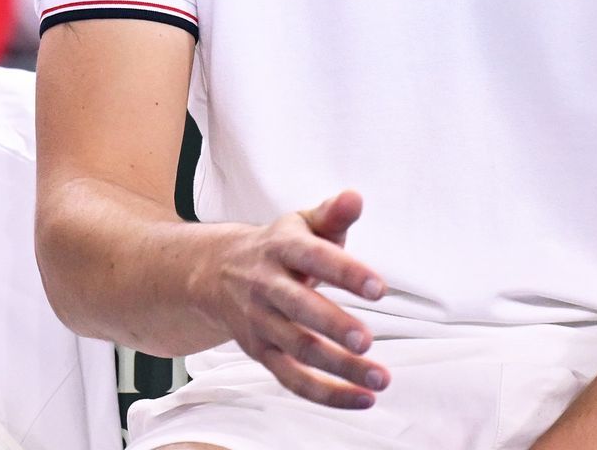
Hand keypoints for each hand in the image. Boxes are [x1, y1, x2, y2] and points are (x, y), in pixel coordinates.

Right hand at [198, 189, 392, 408]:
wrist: (215, 272)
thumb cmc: (277, 248)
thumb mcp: (302, 225)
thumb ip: (332, 215)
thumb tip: (355, 198)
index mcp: (280, 248)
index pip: (313, 257)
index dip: (345, 272)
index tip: (380, 288)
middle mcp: (266, 285)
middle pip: (298, 308)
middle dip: (331, 325)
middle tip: (366, 341)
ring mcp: (260, 322)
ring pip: (298, 348)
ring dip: (339, 367)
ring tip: (380, 379)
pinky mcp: (261, 351)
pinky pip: (292, 379)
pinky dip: (326, 394)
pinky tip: (363, 399)